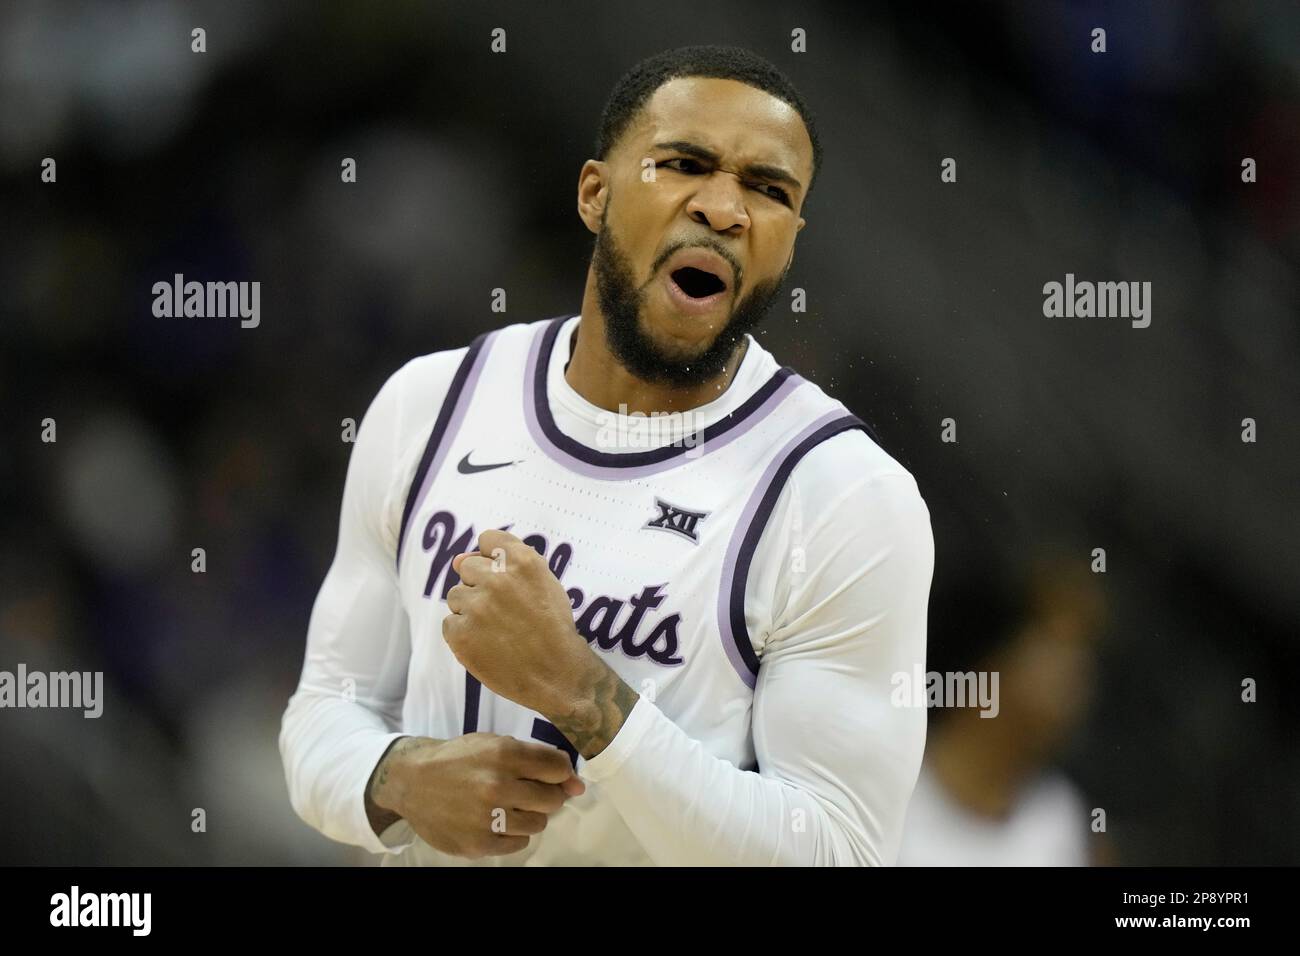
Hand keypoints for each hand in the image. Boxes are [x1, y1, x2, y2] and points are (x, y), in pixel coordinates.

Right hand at [368, 734, 584, 859]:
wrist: (412, 781)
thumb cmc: (459, 759)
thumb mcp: (494, 744)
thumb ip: (536, 759)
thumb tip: (577, 786)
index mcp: (504, 754)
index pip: (558, 768)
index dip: (560, 774)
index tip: (553, 777)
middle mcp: (497, 786)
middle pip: (552, 799)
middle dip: (546, 795)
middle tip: (528, 792)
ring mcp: (487, 818)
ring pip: (539, 824)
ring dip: (530, 815)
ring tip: (510, 806)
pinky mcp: (478, 843)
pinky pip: (518, 842)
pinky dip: (512, 833)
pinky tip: (497, 821)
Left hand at [443, 529, 596, 715]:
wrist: (557, 673)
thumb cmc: (552, 627)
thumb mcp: (545, 583)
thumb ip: (506, 562)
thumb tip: (456, 559)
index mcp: (522, 561)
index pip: (488, 539)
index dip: (494, 559)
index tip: (505, 578)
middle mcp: (497, 579)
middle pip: (468, 568)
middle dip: (481, 586)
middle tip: (503, 611)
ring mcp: (476, 607)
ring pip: (456, 596)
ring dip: (471, 610)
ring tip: (496, 629)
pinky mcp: (461, 634)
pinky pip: (450, 624)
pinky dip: (464, 635)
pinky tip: (486, 644)